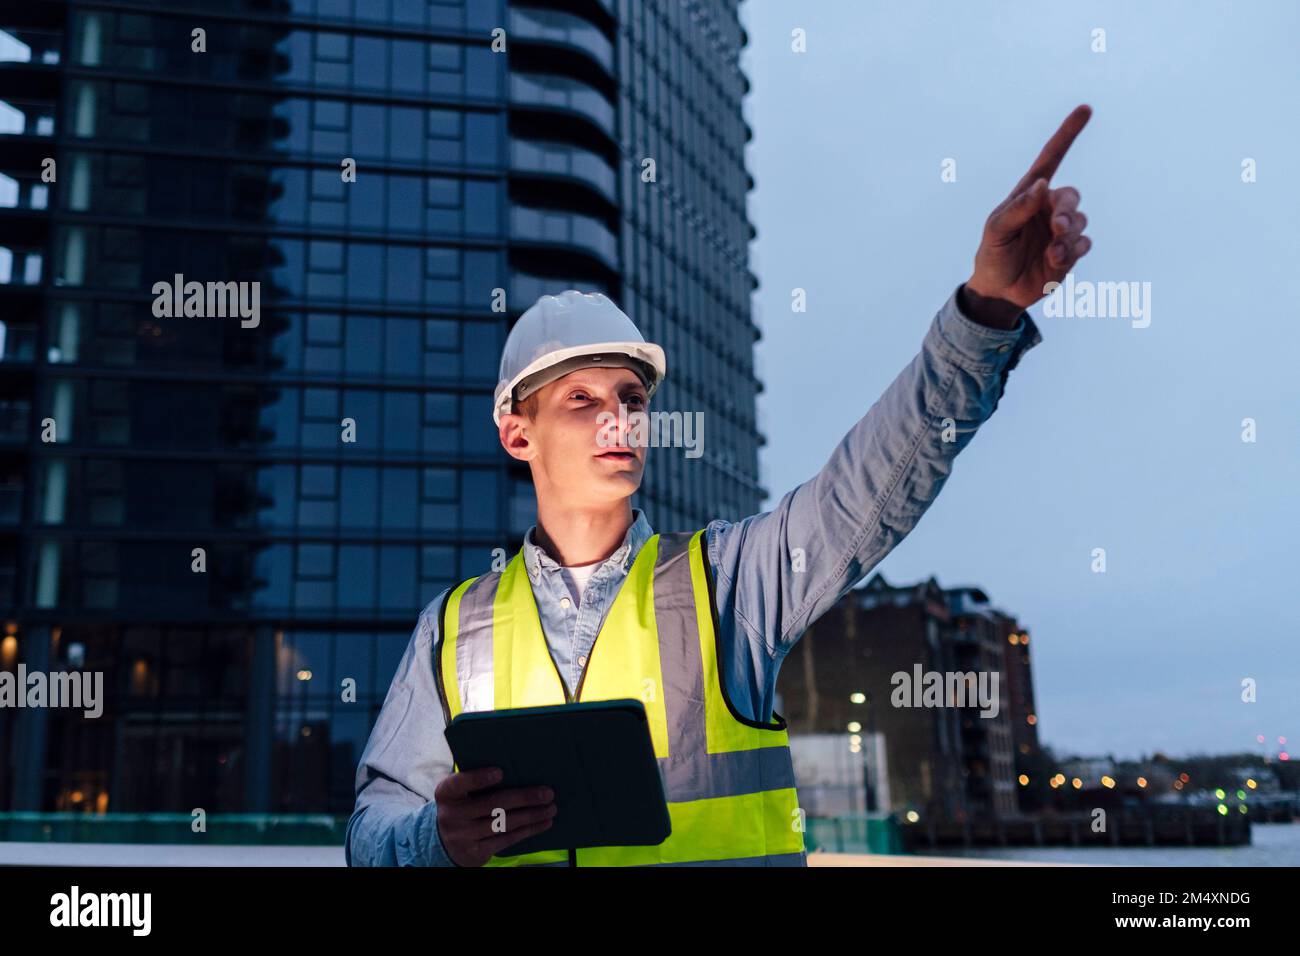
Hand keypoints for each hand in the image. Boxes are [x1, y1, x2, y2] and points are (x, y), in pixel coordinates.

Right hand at [434, 767, 556, 866]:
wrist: (444, 842)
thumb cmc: (461, 805)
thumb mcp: (459, 792)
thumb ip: (475, 781)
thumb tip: (518, 767)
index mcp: (446, 793)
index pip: (459, 783)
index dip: (479, 778)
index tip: (501, 772)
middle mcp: (452, 815)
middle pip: (492, 804)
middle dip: (524, 798)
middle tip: (547, 793)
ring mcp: (464, 836)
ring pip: (503, 823)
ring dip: (531, 816)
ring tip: (550, 808)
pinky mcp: (476, 852)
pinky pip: (506, 839)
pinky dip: (528, 830)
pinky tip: (543, 823)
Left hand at [965, 104, 1093, 318]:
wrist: (1000, 290)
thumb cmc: (993, 254)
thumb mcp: (996, 231)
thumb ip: (1018, 208)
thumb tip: (1043, 185)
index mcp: (1029, 195)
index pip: (1051, 159)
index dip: (1067, 134)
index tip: (1085, 109)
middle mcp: (1048, 209)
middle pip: (1071, 197)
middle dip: (1065, 211)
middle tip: (1054, 228)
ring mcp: (1061, 230)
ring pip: (1080, 221)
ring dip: (1067, 236)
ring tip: (1052, 252)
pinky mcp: (1071, 252)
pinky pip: (1084, 243)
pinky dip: (1073, 251)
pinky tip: (1056, 260)